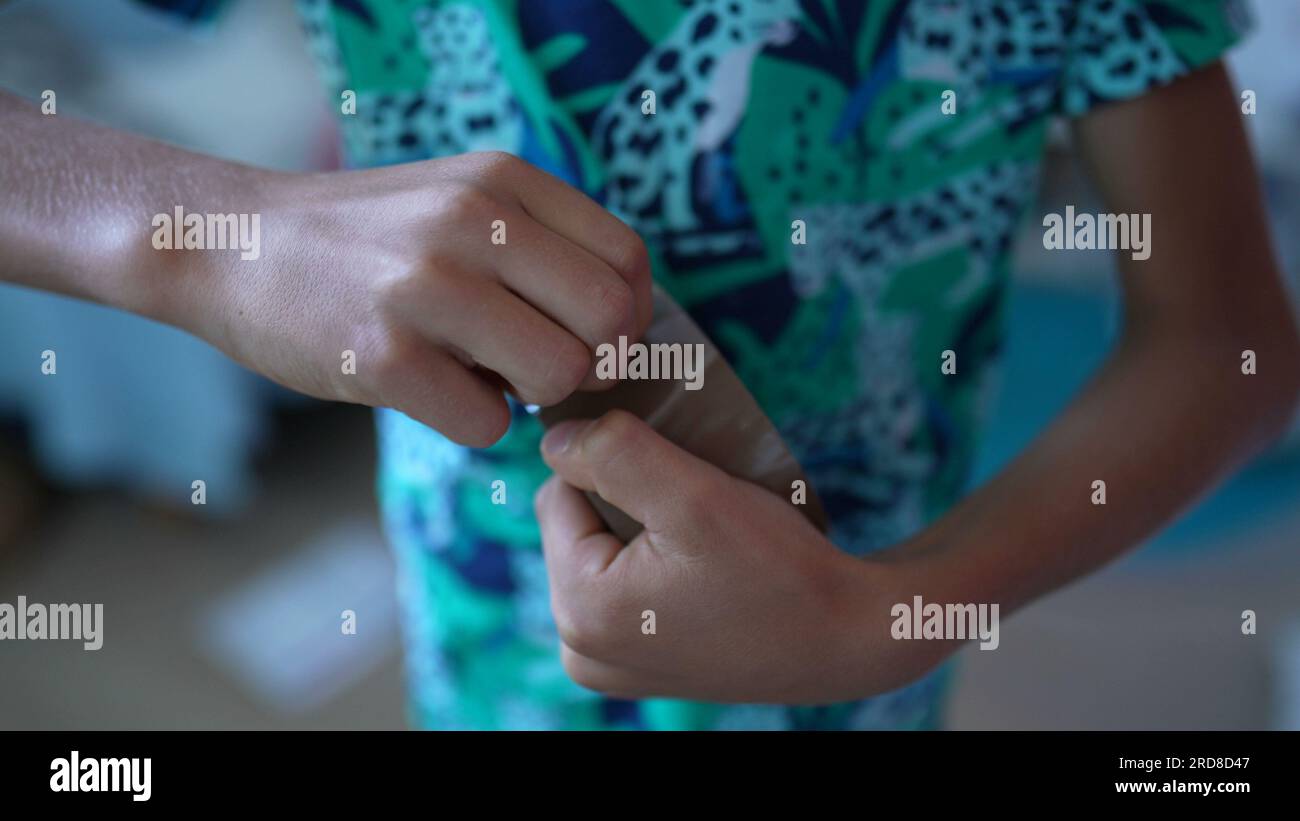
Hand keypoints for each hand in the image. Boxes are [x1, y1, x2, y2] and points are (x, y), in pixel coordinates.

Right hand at [180, 152, 651, 446]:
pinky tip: (430, 390)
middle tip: (537, 368)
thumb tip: (625, 330)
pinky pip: (487, 423)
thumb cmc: (368, 239)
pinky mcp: (382, 355)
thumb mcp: (461, 200)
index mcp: (503, 182)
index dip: (626, 319)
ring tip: (479, 373)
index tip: (586, 339)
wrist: (233, 246)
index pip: (628, 261)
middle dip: (588, 365)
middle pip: (610, 323)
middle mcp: (472, 222)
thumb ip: (543, 243)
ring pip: (558, 376)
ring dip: (529, 396)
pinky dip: (471, 422)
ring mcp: (425, 287)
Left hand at [534, 410, 945, 702]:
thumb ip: (614, 454)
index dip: (615, 467)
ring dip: (645, 528)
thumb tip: (555, 439)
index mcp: (581, 611)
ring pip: (603, 554)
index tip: (678, 476)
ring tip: (706, 537)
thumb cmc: (780, 569)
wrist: (850, 637)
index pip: (559, 493)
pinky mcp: (642, 668)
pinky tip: (706, 564)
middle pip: (577, 528)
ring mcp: (610, 666)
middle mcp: (582, 651)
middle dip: (628, 501)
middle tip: (698, 508)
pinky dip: (658, 562)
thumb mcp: (695, 495)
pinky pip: (626, 589)